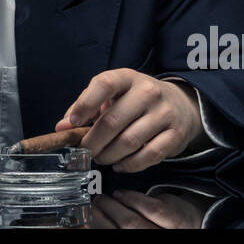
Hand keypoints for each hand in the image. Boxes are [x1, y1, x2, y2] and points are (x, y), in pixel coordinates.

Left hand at [56, 69, 204, 171]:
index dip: (84, 104)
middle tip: (85, 151)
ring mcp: (164, 113)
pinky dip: (130, 165)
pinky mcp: (175, 134)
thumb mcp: (114, 95)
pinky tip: (120, 165)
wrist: (181, 105)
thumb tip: (62, 126)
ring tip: (101, 158)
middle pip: (113, 121)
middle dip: (93, 142)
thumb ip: (86, 106)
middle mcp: (148, 92)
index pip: (104, 84)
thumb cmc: (137, 100)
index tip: (71, 123)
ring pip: (129, 141)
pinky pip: (149, 156)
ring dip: (109, 155)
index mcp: (128, 77)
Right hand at [90, 188, 209, 228]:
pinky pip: (151, 209)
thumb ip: (117, 224)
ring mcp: (164, 234)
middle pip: (119, 234)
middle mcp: (149, 240)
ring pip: (132, 224)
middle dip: (99, 220)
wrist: (191, 221)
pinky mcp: (176, 221)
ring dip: (112, 209)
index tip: (82, 218)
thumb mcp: (136, 228)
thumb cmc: (155, 225)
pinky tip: (120, 193)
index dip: (95, 228)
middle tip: (88, 206)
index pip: (109, 237)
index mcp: (134, 242)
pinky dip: (132, 200)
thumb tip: (87, 219)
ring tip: (101, 199)